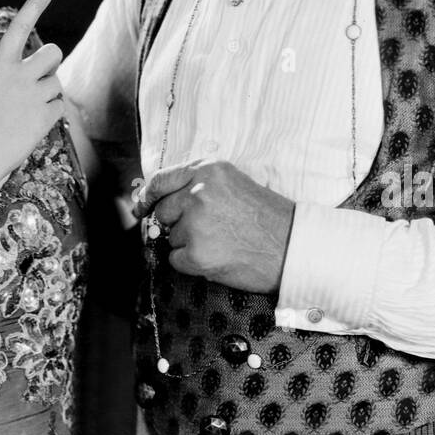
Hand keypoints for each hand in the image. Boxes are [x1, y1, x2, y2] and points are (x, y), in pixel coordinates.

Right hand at [0, 0, 64, 182]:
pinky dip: (49, 115)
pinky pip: (58, 106)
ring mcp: (32, 94)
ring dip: (47, 94)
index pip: (19, 26)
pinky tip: (29, 126)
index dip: (35, 4)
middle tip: (40, 77)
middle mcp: (17, 74)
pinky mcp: (44, 116)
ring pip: (56, 82)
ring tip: (25, 112)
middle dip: (51, 63)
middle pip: (52, 53)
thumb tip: (19, 73)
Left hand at [134, 160, 294, 293]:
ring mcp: (195, 223)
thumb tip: (159, 201)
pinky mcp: (196, 253)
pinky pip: (176, 260)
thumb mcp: (233, 184)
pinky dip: (191, 264)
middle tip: (207, 232)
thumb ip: (198, 185)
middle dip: (177, 224)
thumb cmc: (268, 218)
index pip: (161, 180)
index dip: (147, 195)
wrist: (294, 247)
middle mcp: (197, 192)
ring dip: (189, 244)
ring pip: (172, 237)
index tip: (140, 206)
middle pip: (164, 211)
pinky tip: (218, 258)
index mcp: (207, 170)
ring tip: (222, 243)